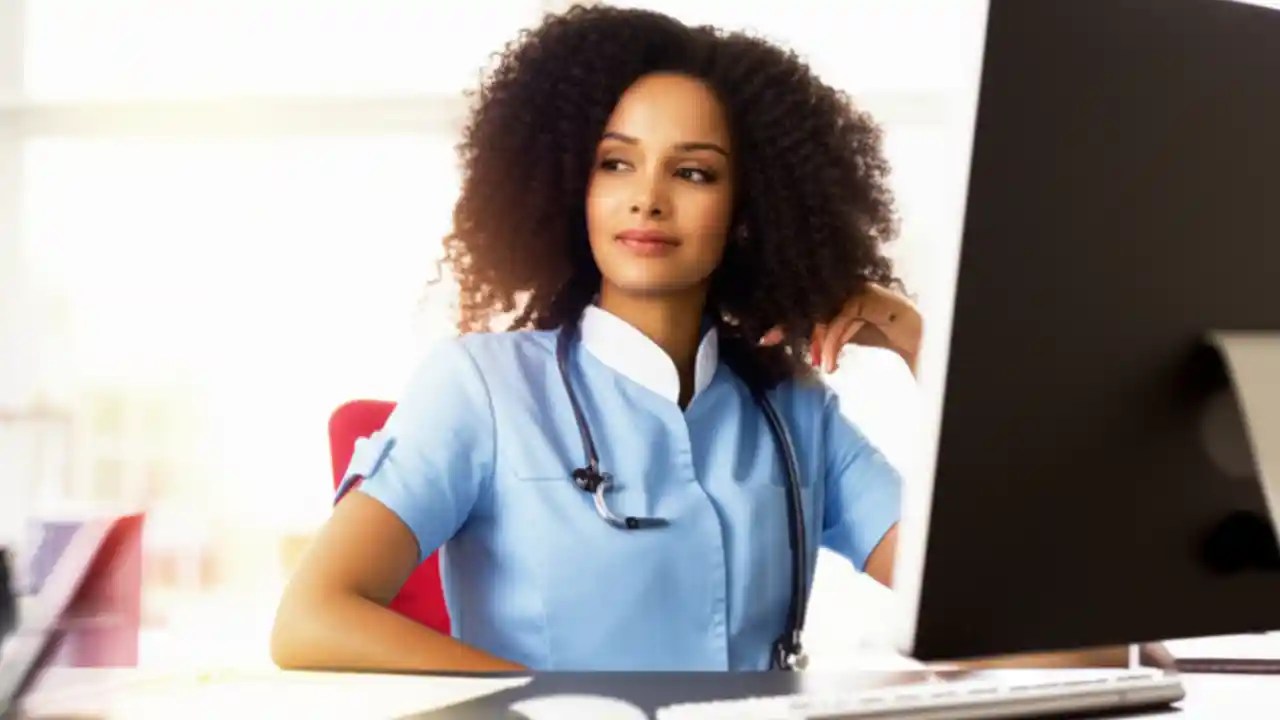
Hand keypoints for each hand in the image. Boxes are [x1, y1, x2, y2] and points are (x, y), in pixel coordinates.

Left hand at [759, 283, 921, 375]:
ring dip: (818, 342)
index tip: (764, 339)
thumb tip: (809, 357)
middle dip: (786, 324)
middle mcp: (839, 291)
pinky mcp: (866, 297)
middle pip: (805, 305)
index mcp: (831, 299)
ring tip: (820, 365)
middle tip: (768, 340)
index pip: (800, 306)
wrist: (915, 331)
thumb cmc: (878, 332)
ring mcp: (852, 291)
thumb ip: (824, 342)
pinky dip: (832, 341)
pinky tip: (830, 362)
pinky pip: (841, 318)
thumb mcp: (843, 338)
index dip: (781, 321)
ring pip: (822, 313)